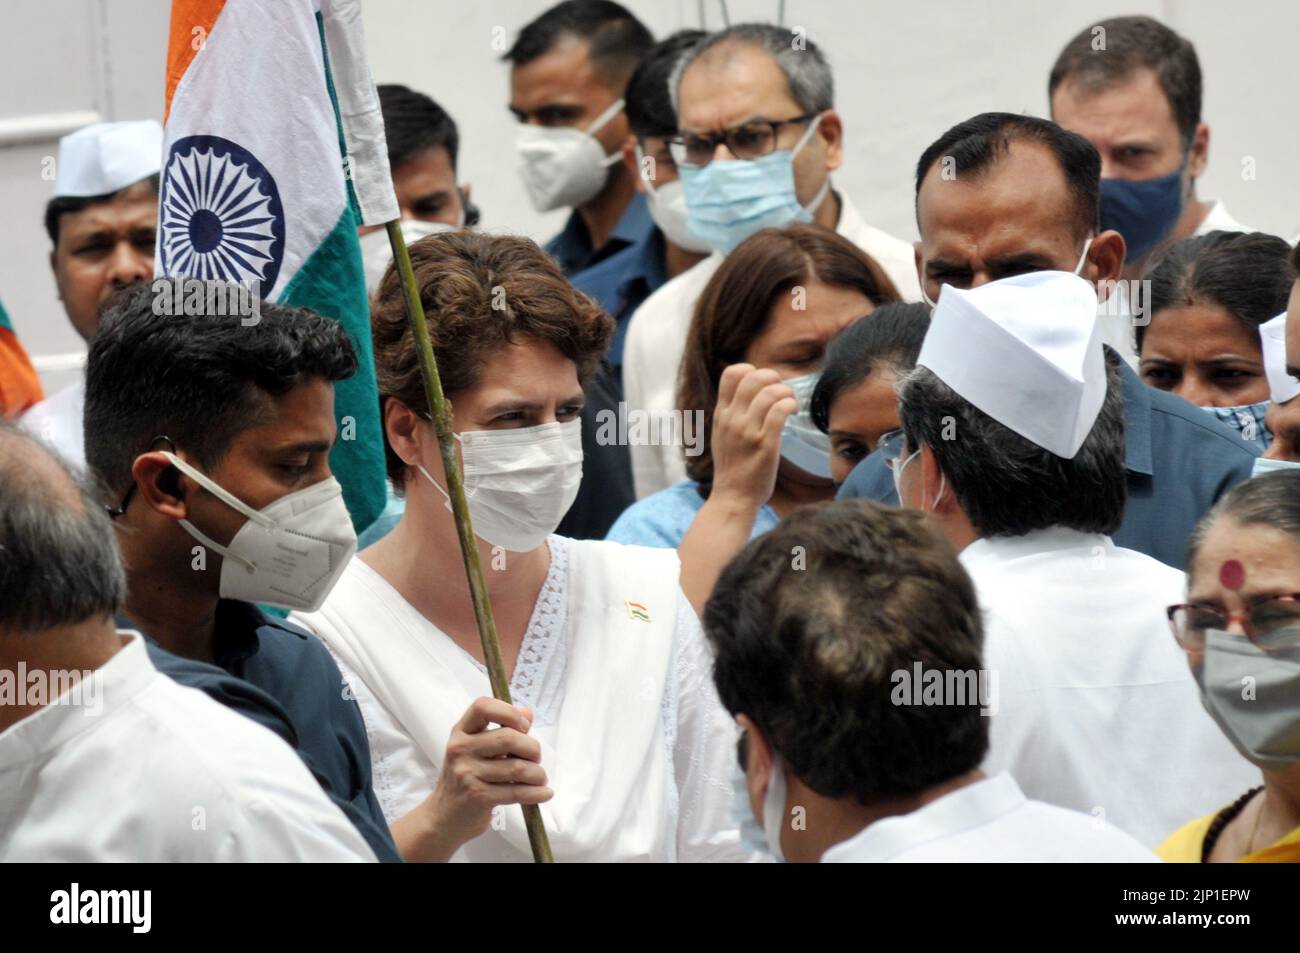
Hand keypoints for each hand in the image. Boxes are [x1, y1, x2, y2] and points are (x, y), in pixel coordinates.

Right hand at [420, 696, 551, 858]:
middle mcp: (461, 749)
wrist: (443, 817)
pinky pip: (517, 792)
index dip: (509, 712)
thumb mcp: (476, 749)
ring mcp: (467, 773)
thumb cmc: (465, 778)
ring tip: (539, 778)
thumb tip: (527, 713)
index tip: (524, 726)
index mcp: (461, 732)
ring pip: (517, 767)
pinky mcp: (478, 796)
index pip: (483, 706)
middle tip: (535, 759)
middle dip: (532, 748)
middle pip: (509, 738)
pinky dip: (537, 793)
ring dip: (537, 774)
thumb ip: (502, 729)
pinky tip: (544, 793)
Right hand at [709, 363, 796, 508]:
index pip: (731, 374)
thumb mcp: (722, 435)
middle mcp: (732, 420)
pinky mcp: (765, 444)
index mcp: (721, 415)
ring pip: (770, 392)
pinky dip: (790, 404)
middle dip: (773, 378)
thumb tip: (746, 392)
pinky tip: (793, 411)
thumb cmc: (732, 468)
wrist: (733, 498)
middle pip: (754, 377)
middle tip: (781, 391)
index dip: (751, 370)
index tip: (762, 384)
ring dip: (786, 392)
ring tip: (790, 402)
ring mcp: (748, 432)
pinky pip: (780, 411)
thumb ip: (730, 413)